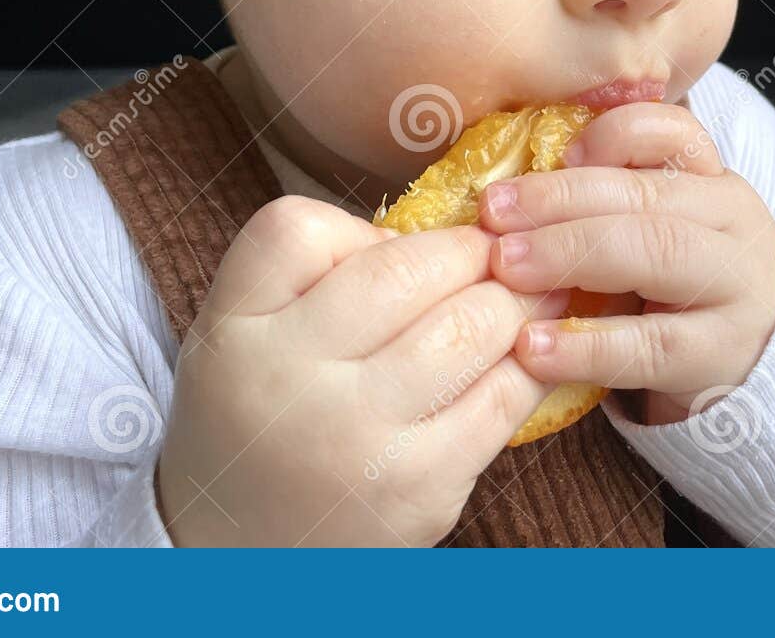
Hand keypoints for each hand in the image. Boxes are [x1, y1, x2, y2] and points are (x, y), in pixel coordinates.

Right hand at [155, 196, 569, 545]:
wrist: (239, 550)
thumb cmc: (256, 409)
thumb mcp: (242, 324)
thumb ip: (314, 263)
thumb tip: (439, 237)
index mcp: (238, 333)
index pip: (302, 233)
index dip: (374, 224)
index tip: (420, 234)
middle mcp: (293, 387)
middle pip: (407, 274)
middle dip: (474, 250)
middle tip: (507, 246)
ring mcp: (363, 447)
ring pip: (470, 330)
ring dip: (515, 298)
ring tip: (536, 285)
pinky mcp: (421, 493)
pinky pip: (501, 403)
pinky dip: (529, 363)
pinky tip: (535, 347)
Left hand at [477, 103, 774, 426]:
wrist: (755, 364)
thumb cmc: (678, 290)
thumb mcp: (657, 234)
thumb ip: (605, 204)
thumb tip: (504, 190)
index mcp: (712, 182)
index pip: (673, 133)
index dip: (615, 135)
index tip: (560, 151)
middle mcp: (732, 225)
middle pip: (649, 196)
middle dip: (562, 199)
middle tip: (494, 214)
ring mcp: (734, 290)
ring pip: (657, 254)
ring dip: (571, 254)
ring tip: (507, 268)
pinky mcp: (720, 356)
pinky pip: (650, 345)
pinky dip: (586, 344)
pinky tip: (535, 346)